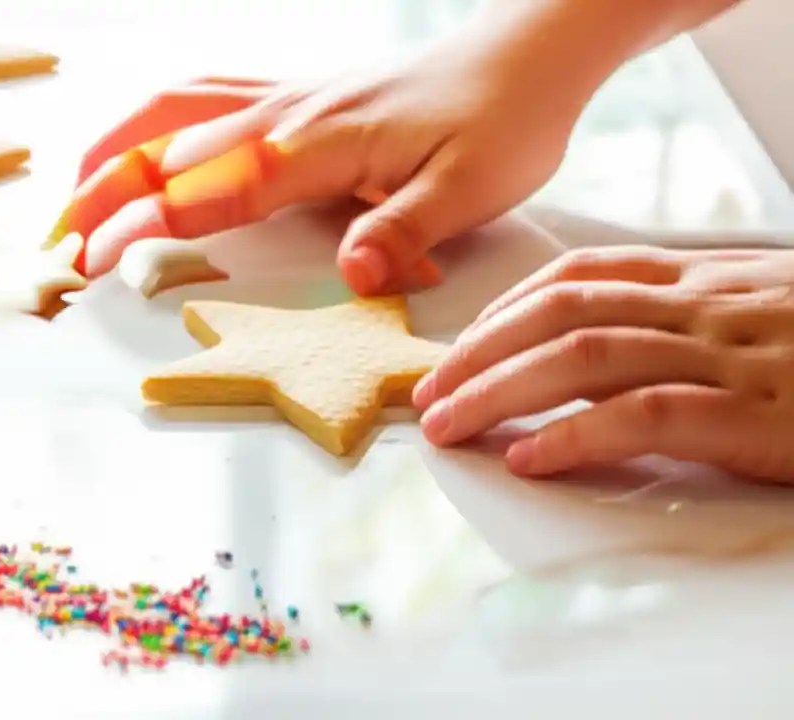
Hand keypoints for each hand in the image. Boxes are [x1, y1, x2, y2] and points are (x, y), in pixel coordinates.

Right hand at [60, 16, 594, 291]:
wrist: (525, 56)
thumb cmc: (503, 125)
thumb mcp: (471, 190)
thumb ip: (404, 231)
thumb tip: (353, 276)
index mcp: (320, 144)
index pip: (212, 188)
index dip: (147, 224)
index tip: (95, 259)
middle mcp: (288, 113)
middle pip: (168, 148)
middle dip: (102, 196)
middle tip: (58, 246)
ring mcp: (286, 95)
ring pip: (174, 111)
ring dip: (114, 149)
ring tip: (73, 190)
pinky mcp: (295, 91)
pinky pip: (205, 93)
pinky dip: (154, 117)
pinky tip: (140, 138)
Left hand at [413, 246, 793, 481]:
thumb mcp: (770, 311)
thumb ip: (693, 320)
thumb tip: (614, 352)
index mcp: (704, 281)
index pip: (581, 276)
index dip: (505, 308)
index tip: (462, 344)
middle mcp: (704, 306)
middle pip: (561, 313)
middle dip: (480, 350)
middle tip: (428, 391)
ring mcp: (728, 356)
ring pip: (584, 357)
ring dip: (499, 391)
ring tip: (448, 425)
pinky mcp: (755, 414)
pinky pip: (645, 415)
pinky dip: (576, 435)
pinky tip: (527, 458)